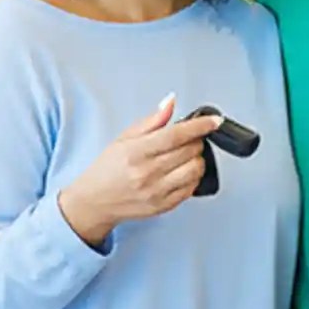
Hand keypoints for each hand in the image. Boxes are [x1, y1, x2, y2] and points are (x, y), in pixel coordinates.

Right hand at [59, 94, 220, 246]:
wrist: (94, 202)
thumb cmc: (107, 169)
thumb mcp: (124, 138)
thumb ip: (151, 121)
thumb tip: (170, 102)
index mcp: (137, 152)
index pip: (176, 135)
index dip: (199, 126)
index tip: (214, 120)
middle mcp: (147, 173)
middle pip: (189, 151)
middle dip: (196, 140)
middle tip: (188, 138)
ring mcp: (157, 192)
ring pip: (195, 170)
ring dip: (197, 159)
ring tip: (185, 155)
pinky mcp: (163, 206)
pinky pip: (191, 188)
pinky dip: (192, 176)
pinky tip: (181, 171)